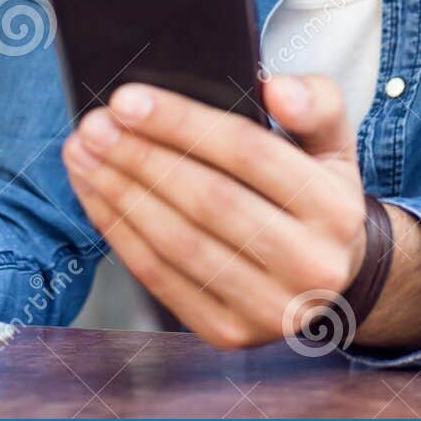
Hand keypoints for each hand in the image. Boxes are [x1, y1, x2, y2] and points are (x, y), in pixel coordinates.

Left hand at [61, 73, 366, 349]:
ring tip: (84, 155)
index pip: (248, 153)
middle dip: (140, 158)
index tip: (127, 99)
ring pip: (178, 243)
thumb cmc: (316, 194)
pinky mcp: (230, 333)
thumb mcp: (331, 142)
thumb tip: (275, 87)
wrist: (330, 276)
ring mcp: (270, 308)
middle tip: (94, 126)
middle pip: (207, 200)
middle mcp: (311, 266)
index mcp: (335, 208)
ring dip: (120, 194)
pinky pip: (161, 279)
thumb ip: (316, 102)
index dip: (182, 124)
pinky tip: (98, 196)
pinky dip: (121, 232)